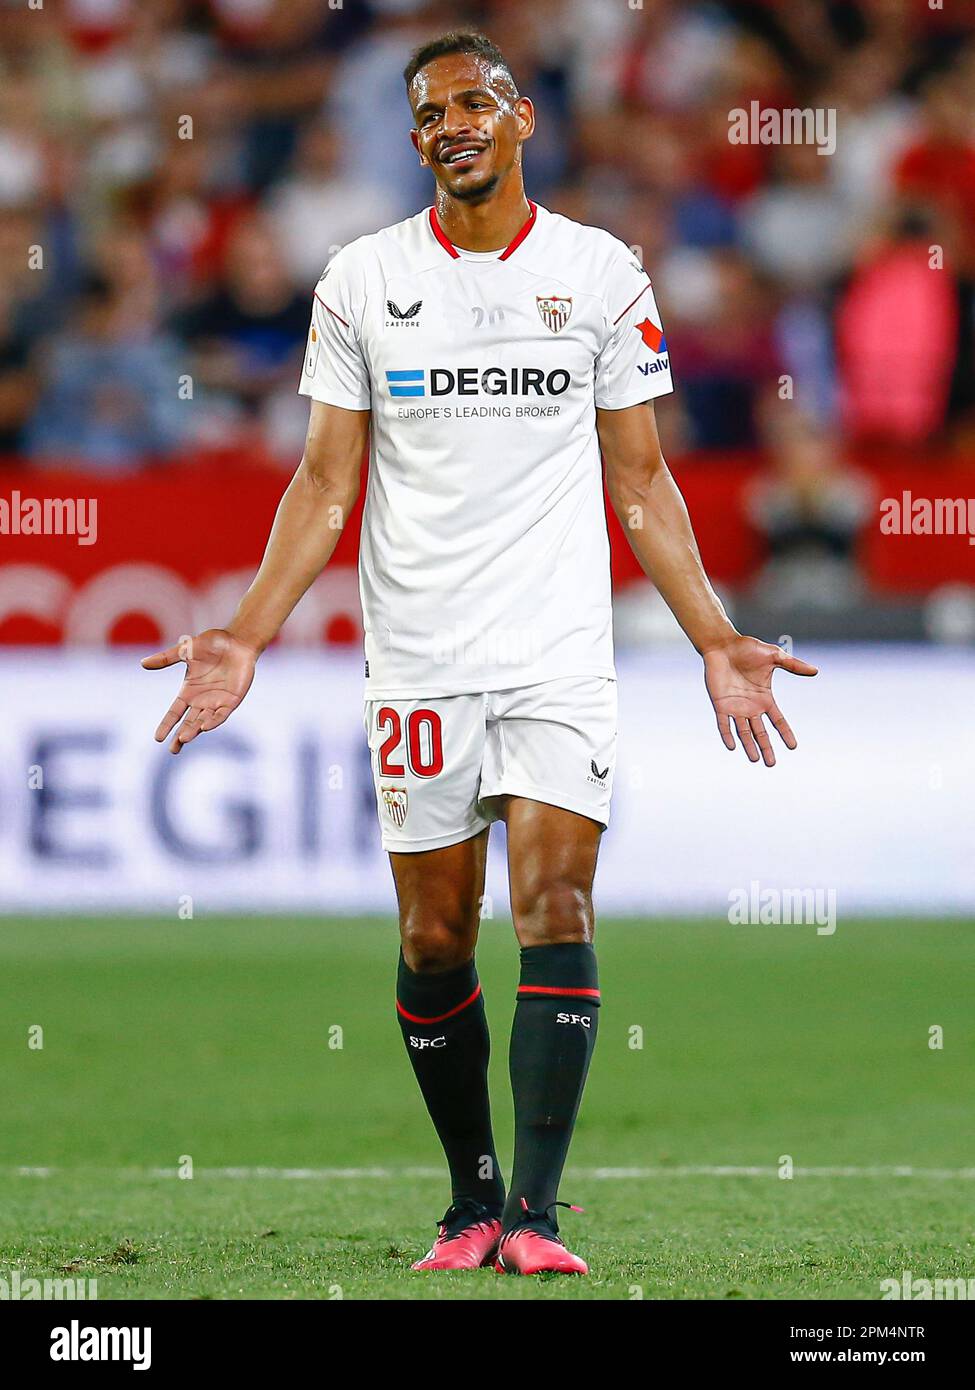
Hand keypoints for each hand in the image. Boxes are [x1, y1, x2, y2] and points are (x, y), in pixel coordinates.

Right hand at [141, 628, 257, 754]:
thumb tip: (143, 663)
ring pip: (203, 721)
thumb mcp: (186, 651)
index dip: (166, 725)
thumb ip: (166, 658)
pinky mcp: (231, 701)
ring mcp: (217, 702)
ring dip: (194, 730)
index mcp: (189, 692)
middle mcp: (202, 700)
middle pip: (188, 723)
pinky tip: (205, 727)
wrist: (236, 641)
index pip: (174, 713)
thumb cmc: (211, 644)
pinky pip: (221, 715)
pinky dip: (213, 721)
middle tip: (173, 750)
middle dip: (180, 737)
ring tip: (184, 739)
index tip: (158, 738)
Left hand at [703, 635, 816, 765]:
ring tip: (756, 760)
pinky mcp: (720, 704)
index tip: (793, 746)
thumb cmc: (748, 649)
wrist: (723, 645)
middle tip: (772, 764)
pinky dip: (727, 734)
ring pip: (743, 732)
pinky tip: (732, 746)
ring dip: (749, 746)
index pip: (777, 720)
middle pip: (760, 732)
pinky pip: (723, 723)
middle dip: (766, 747)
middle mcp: (750, 706)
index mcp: (764, 698)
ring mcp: (735, 707)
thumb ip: (793, 665)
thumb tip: (815, 670)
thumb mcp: (774, 657)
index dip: (785, 733)